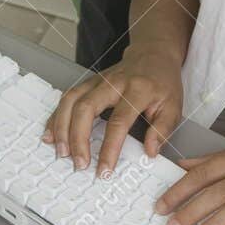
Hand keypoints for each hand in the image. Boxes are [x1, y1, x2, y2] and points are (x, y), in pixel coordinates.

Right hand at [41, 50, 183, 174]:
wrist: (153, 53)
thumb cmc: (162, 83)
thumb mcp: (173, 106)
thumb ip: (162, 130)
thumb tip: (149, 152)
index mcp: (137, 90)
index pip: (119, 121)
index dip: (109, 148)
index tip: (104, 170)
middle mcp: (113, 83)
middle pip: (86, 108)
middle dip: (78, 139)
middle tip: (78, 164)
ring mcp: (98, 81)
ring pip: (71, 101)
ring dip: (62, 128)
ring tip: (61, 152)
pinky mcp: (88, 82)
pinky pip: (67, 98)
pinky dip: (56, 117)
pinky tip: (51, 135)